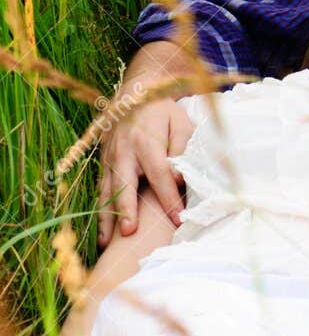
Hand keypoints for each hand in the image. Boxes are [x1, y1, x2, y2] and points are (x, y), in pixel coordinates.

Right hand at [97, 95, 190, 246]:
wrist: (134, 92)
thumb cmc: (163, 111)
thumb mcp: (180, 122)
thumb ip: (182, 148)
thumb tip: (180, 176)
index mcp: (146, 141)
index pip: (160, 175)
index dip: (169, 198)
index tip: (178, 219)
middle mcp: (124, 151)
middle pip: (125, 185)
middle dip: (127, 210)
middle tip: (130, 233)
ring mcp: (110, 157)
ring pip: (107, 191)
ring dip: (107, 218)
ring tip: (108, 243)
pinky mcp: (103, 162)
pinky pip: (101, 189)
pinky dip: (100, 211)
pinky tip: (103, 233)